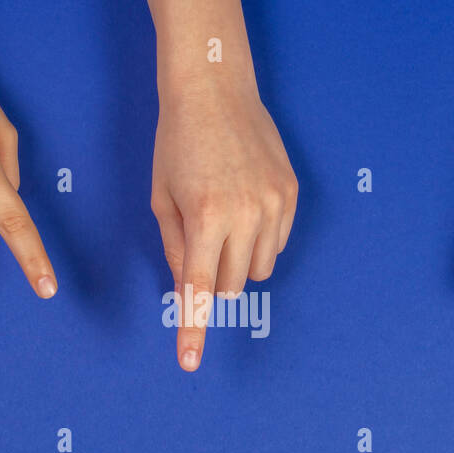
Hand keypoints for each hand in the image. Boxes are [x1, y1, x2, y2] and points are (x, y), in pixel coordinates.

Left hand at [151, 76, 296, 370]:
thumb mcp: (162, 199)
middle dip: (210, 281)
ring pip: (257, 270)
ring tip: (220, 224)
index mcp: (205, 217)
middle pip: (230, 286)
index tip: (189, 363)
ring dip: (235, 263)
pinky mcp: (291, 195)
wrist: (216, 89)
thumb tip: (186, 294)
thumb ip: (174, 251)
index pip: (198, 290)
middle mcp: (245, 215)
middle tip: (197, 247)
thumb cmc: (178, 143)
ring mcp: (274, 205)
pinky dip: (257, 241)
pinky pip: (276, 244)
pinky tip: (242, 209)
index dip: (193, 330)